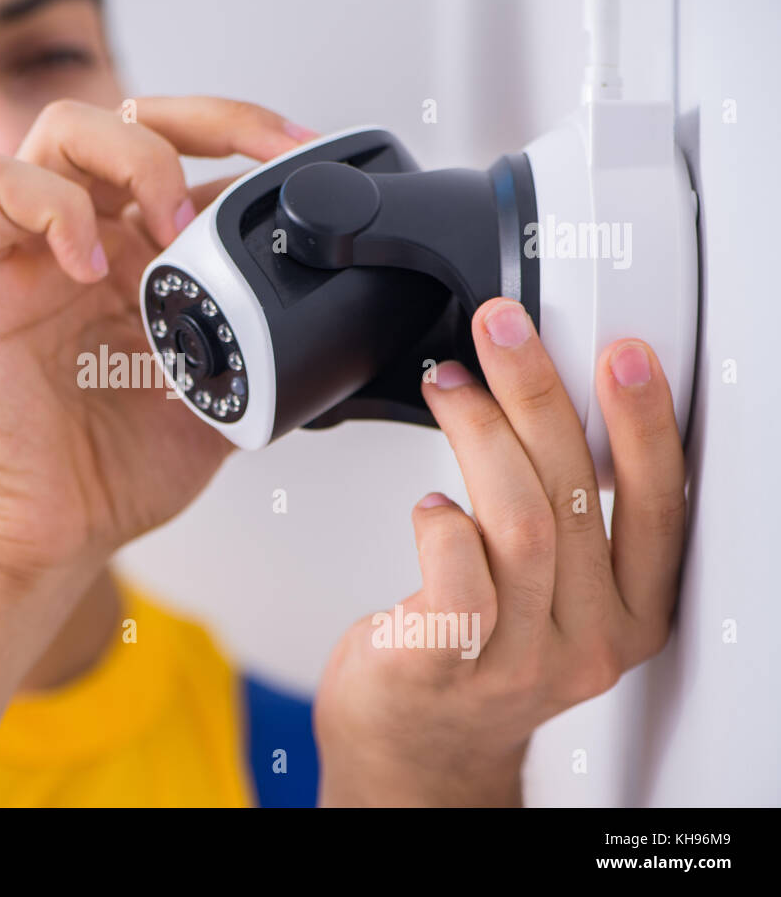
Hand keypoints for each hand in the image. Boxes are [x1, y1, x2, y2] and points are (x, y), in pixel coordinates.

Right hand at [0, 96, 308, 599]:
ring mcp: (33, 253)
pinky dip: (50, 207)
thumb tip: (334, 333)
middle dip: (210, 117)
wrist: (47, 531)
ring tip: (172, 225)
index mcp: (143, 260)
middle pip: (134, 118)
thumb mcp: (223, 401)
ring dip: (134, 158)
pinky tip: (93, 266)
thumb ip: (263, 349)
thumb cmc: (115, 471)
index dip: (247, 137)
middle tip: (266, 153)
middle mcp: (89, 241)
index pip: (190, 157)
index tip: (304, 156)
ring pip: (64, 129)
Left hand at [314, 298, 686, 805]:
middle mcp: (587, 640)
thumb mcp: (554, 592)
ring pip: (517, 523)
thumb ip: (564, 518)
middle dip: (539, 395)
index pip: (658, 508)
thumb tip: (543, 404)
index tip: (623, 354)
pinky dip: (441, 524)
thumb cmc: (478, 654)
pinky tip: (428, 503)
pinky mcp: (447, 666)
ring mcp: (519, 659)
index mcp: (631, 614)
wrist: (419, 745)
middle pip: (575, 497)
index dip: (644, 425)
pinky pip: (457, 579)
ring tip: (451, 387)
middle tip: (503, 332)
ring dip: (479, 435)